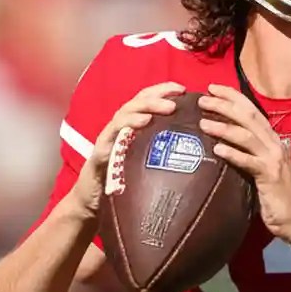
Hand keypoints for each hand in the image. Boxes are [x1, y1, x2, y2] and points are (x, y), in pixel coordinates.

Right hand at [69, 82, 185, 217]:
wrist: (94, 202)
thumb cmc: (125, 182)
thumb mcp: (147, 162)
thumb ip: (163, 151)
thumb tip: (196, 148)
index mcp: (131, 126)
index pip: (146, 100)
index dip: (163, 90)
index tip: (183, 89)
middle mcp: (119, 128)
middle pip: (136, 102)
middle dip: (157, 96)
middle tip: (176, 97)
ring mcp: (108, 139)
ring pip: (124, 114)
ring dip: (145, 108)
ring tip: (165, 108)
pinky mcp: (100, 153)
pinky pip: (112, 136)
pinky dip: (127, 127)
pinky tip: (141, 123)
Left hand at [197, 84, 290, 243]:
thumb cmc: (278, 193)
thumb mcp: (263, 166)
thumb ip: (249, 152)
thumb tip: (224, 141)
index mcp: (271, 138)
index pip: (251, 110)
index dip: (232, 96)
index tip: (212, 87)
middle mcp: (273, 143)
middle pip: (248, 117)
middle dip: (224, 105)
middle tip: (203, 99)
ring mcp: (272, 159)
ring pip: (247, 136)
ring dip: (224, 127)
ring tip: (203, 123)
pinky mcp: (269, 176)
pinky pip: (249, 161)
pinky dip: (233, 153)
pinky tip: (217, 149)